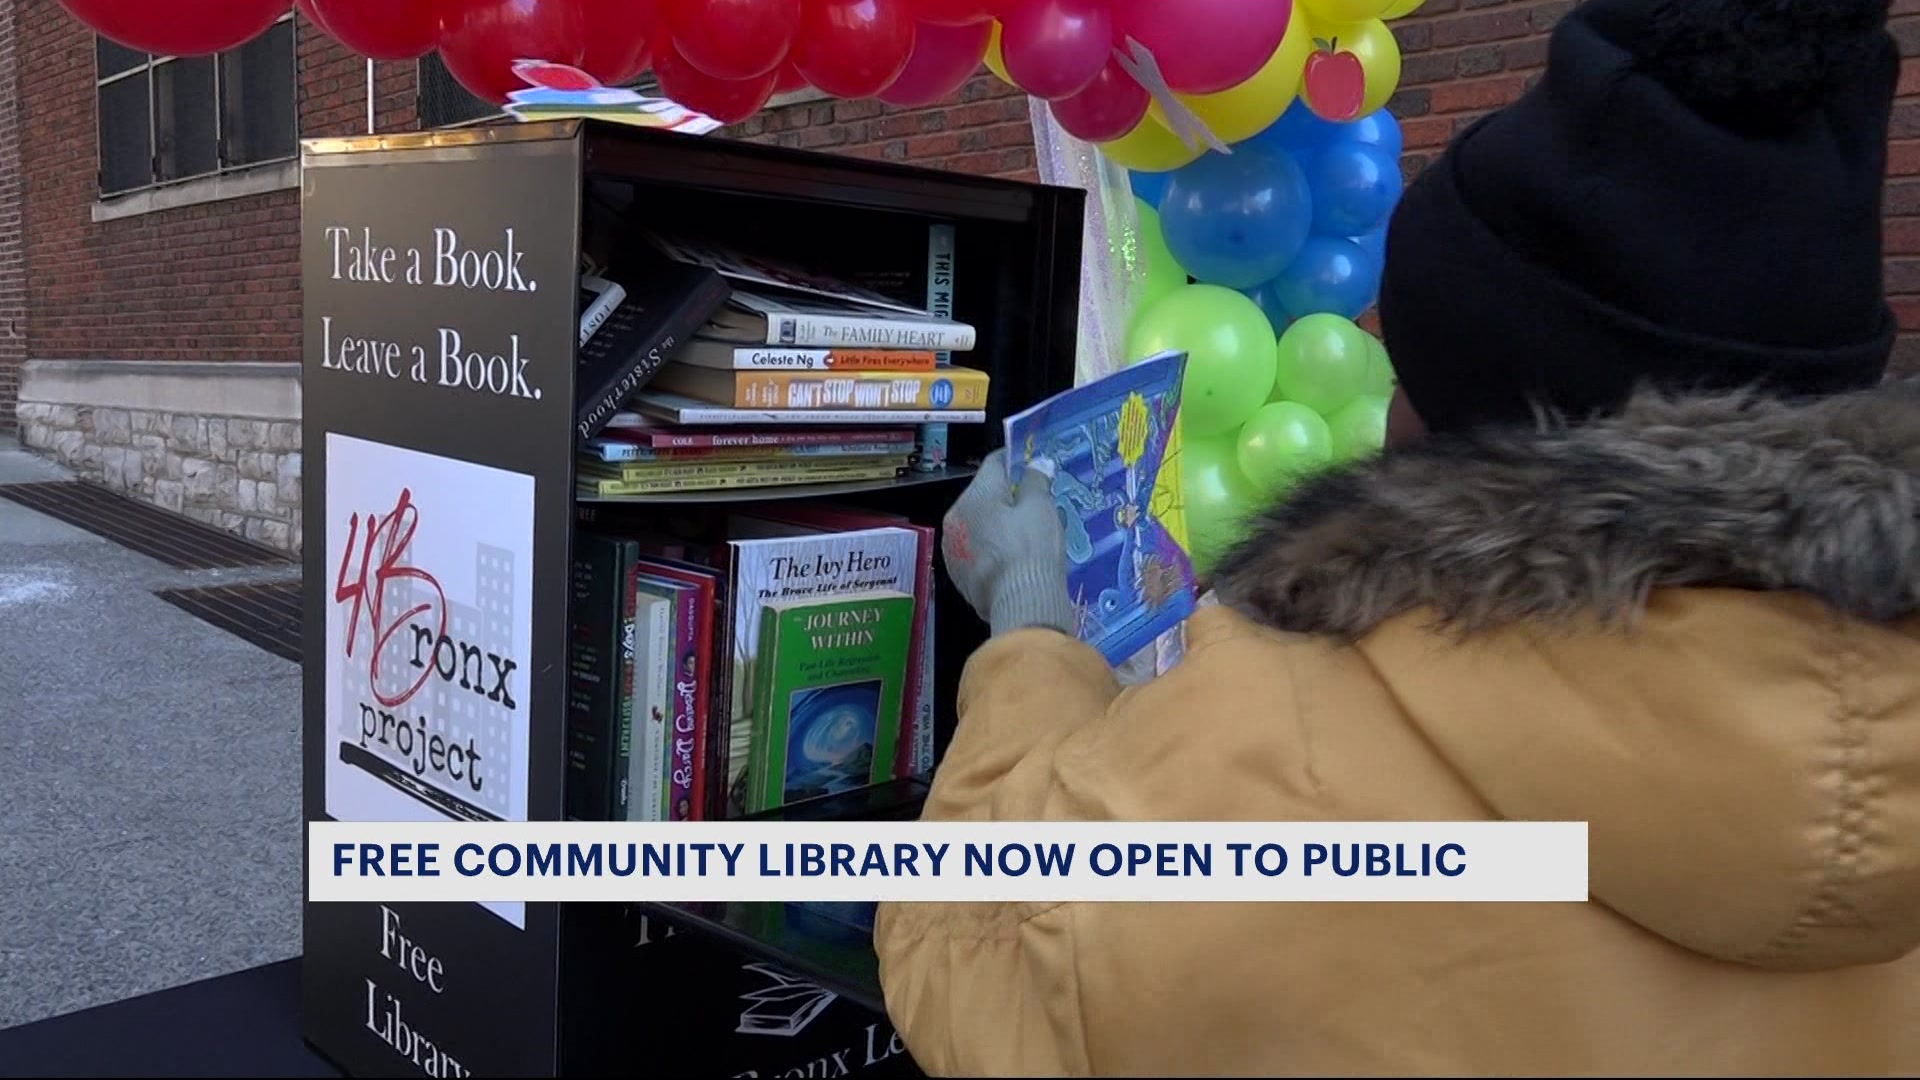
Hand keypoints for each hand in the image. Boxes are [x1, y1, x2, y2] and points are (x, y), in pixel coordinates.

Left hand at [942, 450, 1075, 638]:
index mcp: (973, 496)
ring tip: (1024, 535)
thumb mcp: (1041, 507)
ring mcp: (953, 549)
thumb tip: (1037, 463)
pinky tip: (1012, 559)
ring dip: (996, 525)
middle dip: (1005, 497)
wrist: (1021, 602)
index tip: (1029, 465)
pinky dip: (992, 550)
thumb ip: (1036, 481)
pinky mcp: (958, 576)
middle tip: (1033, 505)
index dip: (1013, 461)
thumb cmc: (1031, 548)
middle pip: (982, 497)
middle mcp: (955, 519)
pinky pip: (977, 552)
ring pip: (977, 526)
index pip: (993, 465)